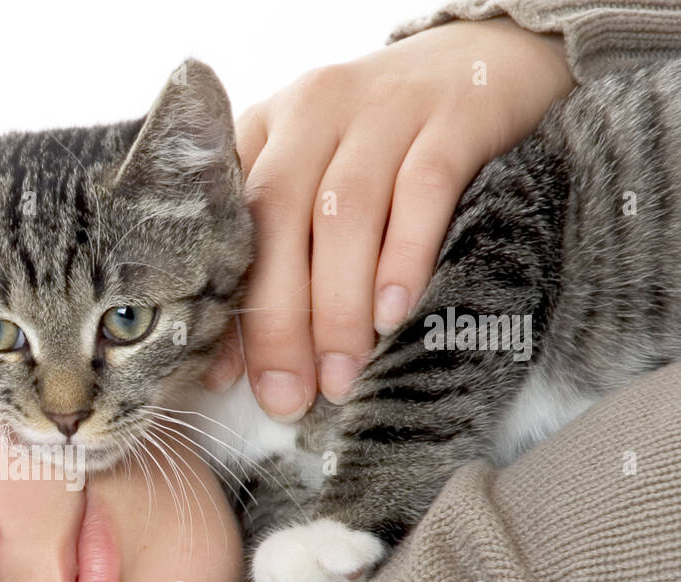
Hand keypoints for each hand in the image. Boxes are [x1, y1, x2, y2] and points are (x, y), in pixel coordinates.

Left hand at [201, 15, 574, 418]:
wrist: (486, 56)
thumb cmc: (380, 145)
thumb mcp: (313, 182)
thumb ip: (270, 262)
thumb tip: (227, 369)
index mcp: (265, 130)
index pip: (229, 226)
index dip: (223, 307)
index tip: (225, 379)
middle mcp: (315, 110)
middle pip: (278, 220)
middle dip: (278, 320)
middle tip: (288, 396)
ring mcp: (385, 108)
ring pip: (345, 212)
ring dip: (338, 307)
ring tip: (339, 377)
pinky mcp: (454, 116)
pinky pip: (423, 189)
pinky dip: (403, 255)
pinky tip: (393, 313)